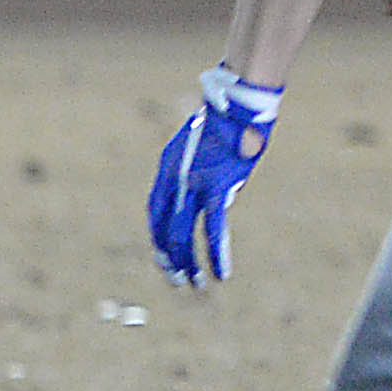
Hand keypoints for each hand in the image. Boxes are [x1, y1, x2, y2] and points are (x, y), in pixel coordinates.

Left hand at [145, 66, 281, 287]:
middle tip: (177, 281)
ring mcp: (195, 183)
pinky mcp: (218, 188)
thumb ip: (199, 170)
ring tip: (196, 285)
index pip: (154, 209)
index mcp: (168, 168)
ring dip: (189, 262)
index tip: (162, 256)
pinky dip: (216, 253)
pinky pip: (214, 228)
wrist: (238, 105)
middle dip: (170, 257)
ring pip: (183, 232)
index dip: (157, 235)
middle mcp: (175, 178)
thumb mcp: (201, 145)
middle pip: (164, 226)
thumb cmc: (224, 123)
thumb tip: (214, 195)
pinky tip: (220, 273)